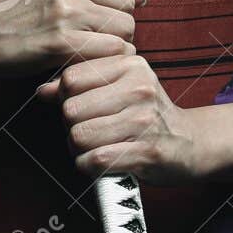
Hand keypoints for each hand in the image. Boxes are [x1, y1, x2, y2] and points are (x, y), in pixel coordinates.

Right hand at [0, 0, 145, 83]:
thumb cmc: (17, 9)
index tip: (110, 3)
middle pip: (129, 2)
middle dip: (118, 20)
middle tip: (93, 31)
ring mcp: (66, 9)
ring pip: (125, 28)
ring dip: (113, 42)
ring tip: (87, 45)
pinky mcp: (63, 41)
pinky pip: (112, 50)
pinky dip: (105, 59)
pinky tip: (85, 58)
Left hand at [35, 54, 202, 184]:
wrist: (190, 143)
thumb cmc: (147, 114)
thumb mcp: (119, 87)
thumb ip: (81, 85)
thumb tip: (41, 91)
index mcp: (131, 66)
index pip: (71, 78)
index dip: (66, 97)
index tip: (80, 107)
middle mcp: (139, 89)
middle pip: (71, 109)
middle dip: (72, 126)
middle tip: (88, 131)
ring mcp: (144, 121)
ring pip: (79, 136)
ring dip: (79, 149)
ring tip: (95, 146)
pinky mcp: (147, 152)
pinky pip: (95, 160)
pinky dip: (89, 167)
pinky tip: (100, 162)